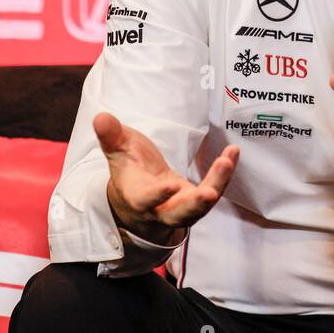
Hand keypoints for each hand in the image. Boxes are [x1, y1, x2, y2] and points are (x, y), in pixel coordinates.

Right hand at [94, 111, 238, 244]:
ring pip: (201, 206)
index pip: (146, 201)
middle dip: (195, 204)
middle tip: (209, 193)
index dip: (157, 196)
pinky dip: (224, 173)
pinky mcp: (197, 201)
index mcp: (137, 198)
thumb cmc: (130, 170)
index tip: (170, 185)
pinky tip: (232, 151)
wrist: (141, 194)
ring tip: (227, 160)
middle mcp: (161, 210)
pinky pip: (214, 190)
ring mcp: (182, 208)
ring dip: (217, 185)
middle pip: (179, 214)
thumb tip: (100, 118)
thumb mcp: (119, 151)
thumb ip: (111, 136)